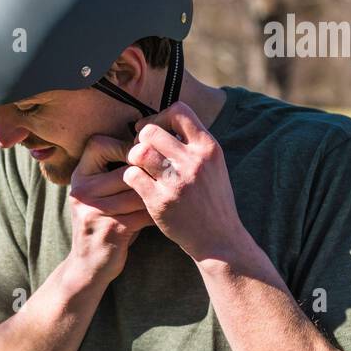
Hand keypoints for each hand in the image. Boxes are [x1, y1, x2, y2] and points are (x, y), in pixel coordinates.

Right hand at [64, 134, 153, 286]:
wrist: (89, 263)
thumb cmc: (103, 222)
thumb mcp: (98, 194)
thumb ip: (113, 172)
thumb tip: (150, 143)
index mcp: (79, 177)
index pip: (98, 144)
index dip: (122, 144)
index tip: (140, 156)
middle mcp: (82, 192)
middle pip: (125, 169)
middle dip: (149, 174)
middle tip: (168, 175)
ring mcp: (94, 211)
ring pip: (138, 191)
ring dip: (157, 194)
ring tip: (170, 193)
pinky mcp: (111, 230)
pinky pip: (143, 212)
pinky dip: (157, 212)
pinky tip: (165, 213)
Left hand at [120, 102, 249, 262]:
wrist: (220, 240)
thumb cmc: (212, 200)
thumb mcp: (212, 166)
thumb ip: (192, 145)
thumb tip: (163, 122)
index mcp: (209, 148)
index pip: (179, 111)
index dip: (159, 116)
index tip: (153, 131)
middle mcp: (194, 162)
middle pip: (150, 131)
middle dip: (140, 140)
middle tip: (142, 153)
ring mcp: (177, 182)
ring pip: (138, 152)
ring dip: (133, 158)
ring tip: (139, 168)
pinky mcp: (160, 201)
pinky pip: (131, 176)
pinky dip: (130, 178)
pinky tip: (138, 185)